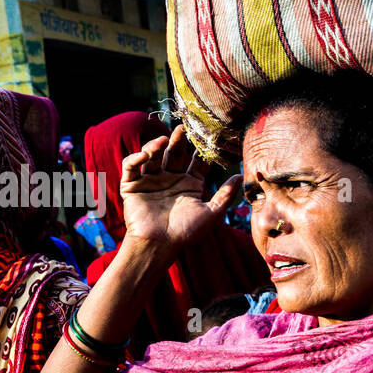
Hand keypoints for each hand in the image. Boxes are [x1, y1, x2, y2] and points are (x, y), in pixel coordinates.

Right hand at [119, 125, 241, 250]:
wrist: (159, 244)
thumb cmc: (186, 232)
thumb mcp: (211, 213)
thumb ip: (226, 194)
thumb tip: (240, 175)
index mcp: (190, 185)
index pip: (196, 162)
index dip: (200, 150)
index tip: (206, 136)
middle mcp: (171, 180)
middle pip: (175, 154)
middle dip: (178, 141)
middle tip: (182, 128)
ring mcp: (151, 181)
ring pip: (153, 156)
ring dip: (156, 146)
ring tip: (163, 141)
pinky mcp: (132, 185)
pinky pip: (131, 166)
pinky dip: (136, 158)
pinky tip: (145, 156)